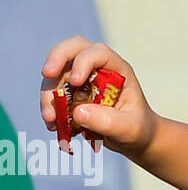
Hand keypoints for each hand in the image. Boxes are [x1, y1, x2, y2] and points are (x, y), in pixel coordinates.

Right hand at [40, 37, 158, 157]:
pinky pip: (53, 94)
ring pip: (57, 75)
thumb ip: (107, 121)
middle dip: (57, 58)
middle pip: (73, 50)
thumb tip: (78, 112)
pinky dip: (49, 107)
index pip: (98, 53)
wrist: (133, 139)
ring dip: (49, 94)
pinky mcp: (70, 95)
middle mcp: (98, 70)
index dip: (84, 61)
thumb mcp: (129, 128)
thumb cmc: (137, 129)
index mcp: (118, 70)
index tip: (75, 81)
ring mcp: (82, 81)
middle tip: (47, 74)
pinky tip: (54, 125)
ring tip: (52, 120)